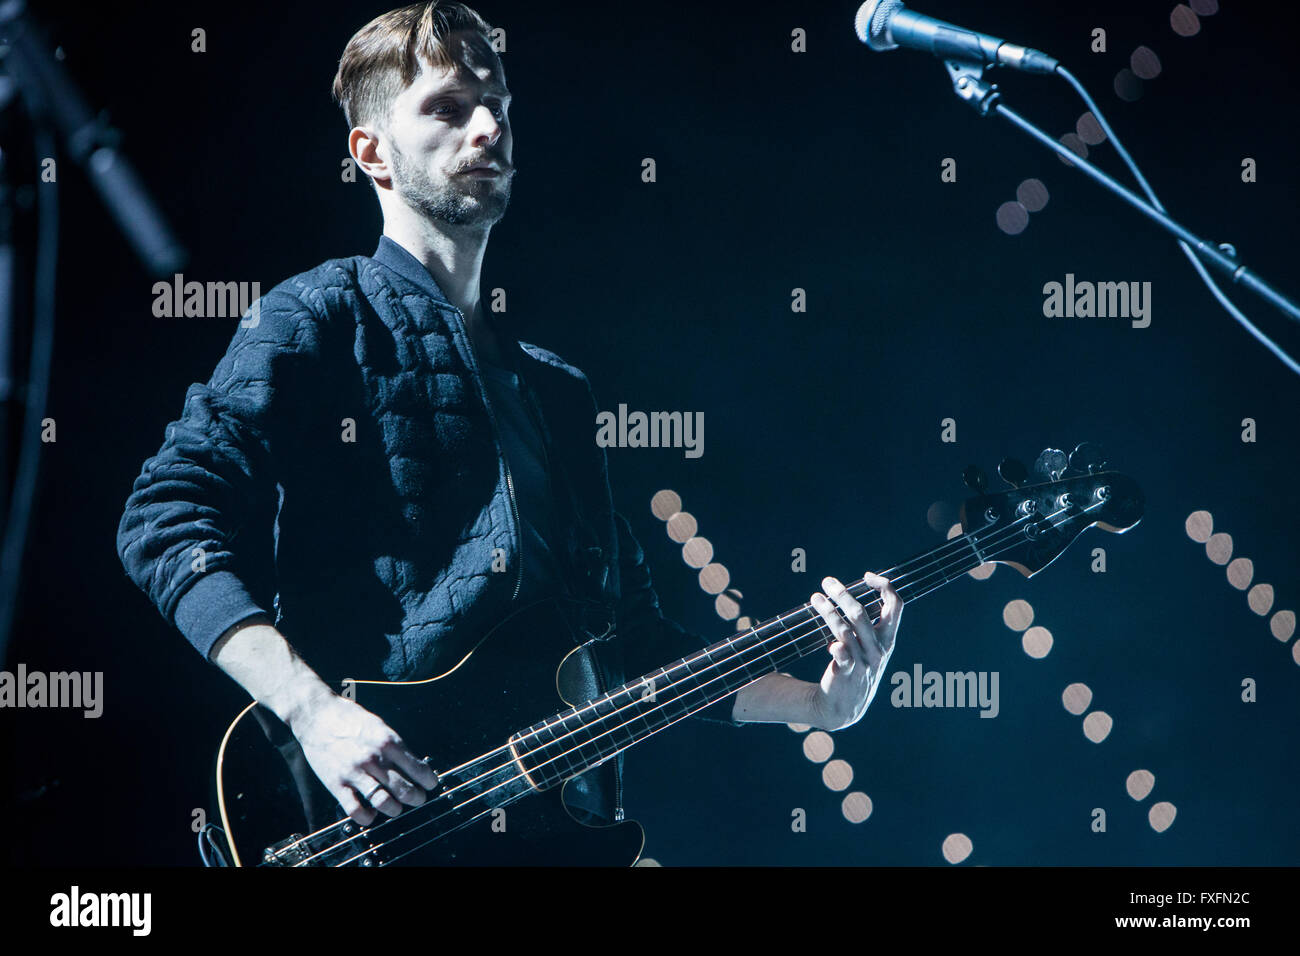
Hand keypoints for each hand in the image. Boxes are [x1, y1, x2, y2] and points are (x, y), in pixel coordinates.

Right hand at [287, 692, 439, 826]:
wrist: (317, 715)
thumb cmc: (349, 718)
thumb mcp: (379, 726)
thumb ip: (395, 745)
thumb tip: (413, 764)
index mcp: (388, 742)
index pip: (418, 769)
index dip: (429, 781)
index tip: (430, 785)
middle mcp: (375, 758)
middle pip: (405, 789)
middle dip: (416, 798)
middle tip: (417, 799)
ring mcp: (355, 772)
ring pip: (384, 802)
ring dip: (395, 810)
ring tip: (396, 808)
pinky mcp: (337, 784)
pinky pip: (356, 810)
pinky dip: (367, 817)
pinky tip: (371, 813)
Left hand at [809, 572, 901, 730]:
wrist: (845, 707)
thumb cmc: (858, 668)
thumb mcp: (872, 648)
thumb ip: (869, 624)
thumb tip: (853, 592)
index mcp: (888, 638)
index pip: (896, 605)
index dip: (884, 586)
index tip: (866, 576)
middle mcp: (878, 649)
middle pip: (860, 613)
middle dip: (843, 594)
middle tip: (827, 582)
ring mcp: (863, 662)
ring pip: (845, 630)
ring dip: (828, 611)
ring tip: (815, 598)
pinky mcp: (846, 673)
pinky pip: (843, 657)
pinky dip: (838, 649)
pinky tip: (830, 644)